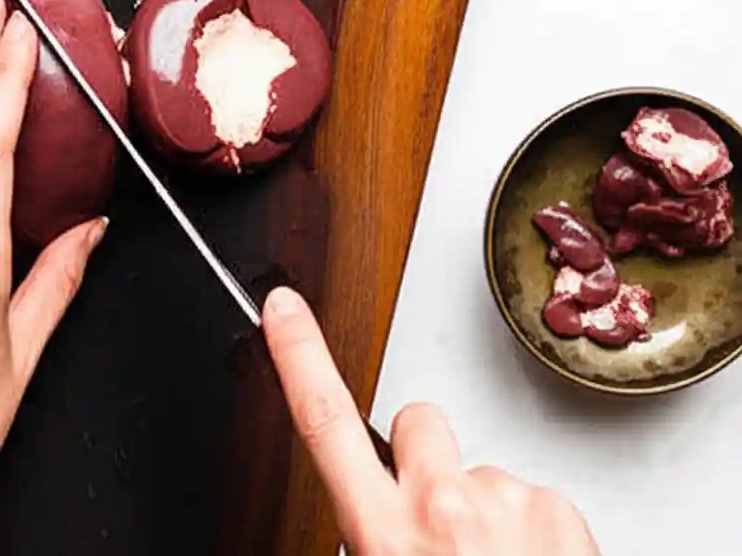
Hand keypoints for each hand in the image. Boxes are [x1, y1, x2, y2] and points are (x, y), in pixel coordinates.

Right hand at [261, 287, 600, 555]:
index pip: (323, 423)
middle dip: (421, 453)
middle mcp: (440, 505)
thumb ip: (374, 537)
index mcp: (382, 532)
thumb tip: (375, 521)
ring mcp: (502, 501)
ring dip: (482, 505)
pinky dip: (530, 527)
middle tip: (435, 518)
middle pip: (415, 421)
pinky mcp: (557, 506)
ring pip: (478, 468)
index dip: (298, 355)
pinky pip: (530, 494)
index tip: (283, 307)